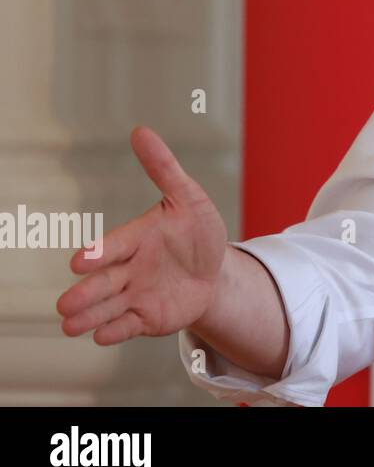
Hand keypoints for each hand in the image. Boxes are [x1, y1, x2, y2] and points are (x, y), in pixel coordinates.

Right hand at [56, 126, 229, 344]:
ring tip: (69, 325)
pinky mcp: (145, 318)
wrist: (216, 271)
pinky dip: (114, 331)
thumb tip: (140, 130)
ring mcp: (134, 294)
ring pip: (107, 307)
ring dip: (88, 316)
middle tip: (64, 304)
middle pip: (103, 281)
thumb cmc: (198, 231)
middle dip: (84, 293)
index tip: (78, 262)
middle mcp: (128, 268)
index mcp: (135, 238)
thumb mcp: (189, 198)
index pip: (113, 246)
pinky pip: (127, 326)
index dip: (98, 254)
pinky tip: (102, 336)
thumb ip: (164, 169)